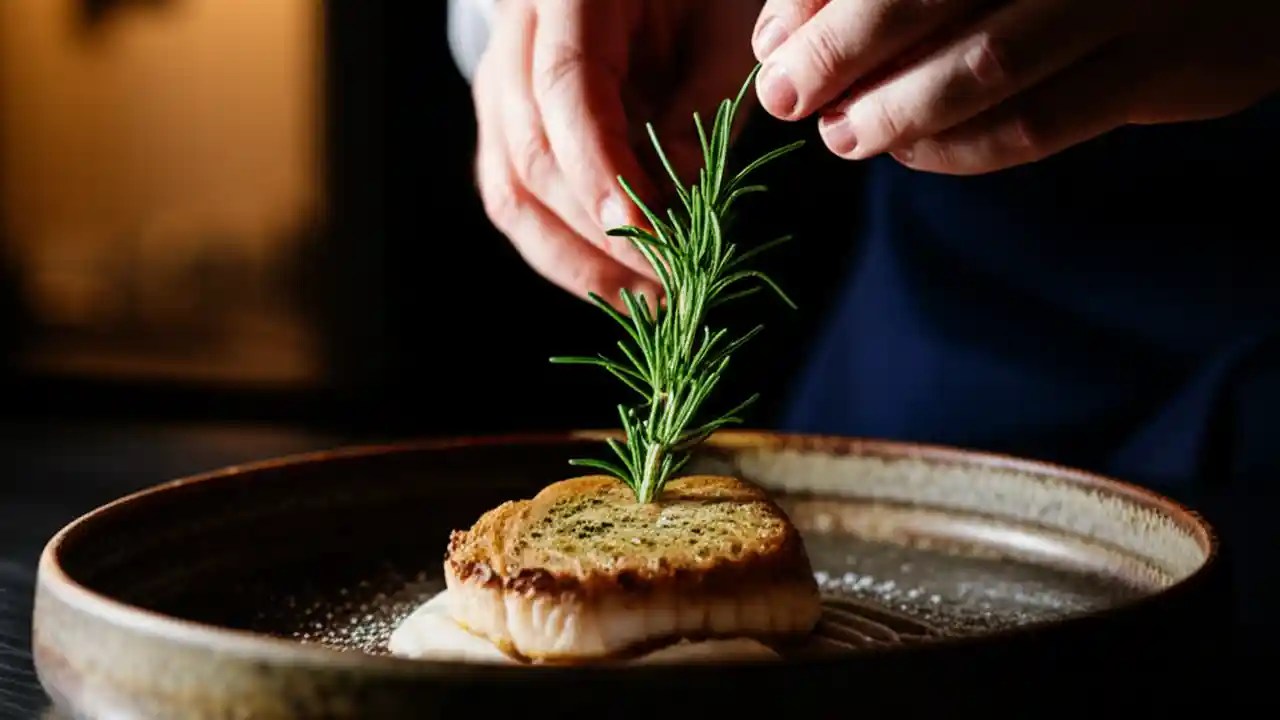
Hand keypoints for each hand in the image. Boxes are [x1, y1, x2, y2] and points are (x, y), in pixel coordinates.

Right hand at [472, 0, 757, 305]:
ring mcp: (500, 89)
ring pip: (511, 192)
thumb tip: (678, 202)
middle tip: (670, 281)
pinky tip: (622, 285)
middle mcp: (516, 41)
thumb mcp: (723, 31)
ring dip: (578, 260)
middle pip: (531, 152)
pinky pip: (519, 206)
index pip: (565, 89)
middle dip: (599, 231)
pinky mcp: (505, 133)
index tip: (645, 231)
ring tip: (650, 300)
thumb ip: (703, 108)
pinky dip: (568, 255)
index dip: (599, 167)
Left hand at [750, 0, 1279, 174]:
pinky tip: (914, 154)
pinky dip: (960, 149)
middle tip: (786, 98)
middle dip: (839, 52)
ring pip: (985, 67)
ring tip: (844, 136)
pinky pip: (1039, 124)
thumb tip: (783, 33)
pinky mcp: (1161, 66)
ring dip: (896, 111)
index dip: (817, 1)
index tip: (771, 47)